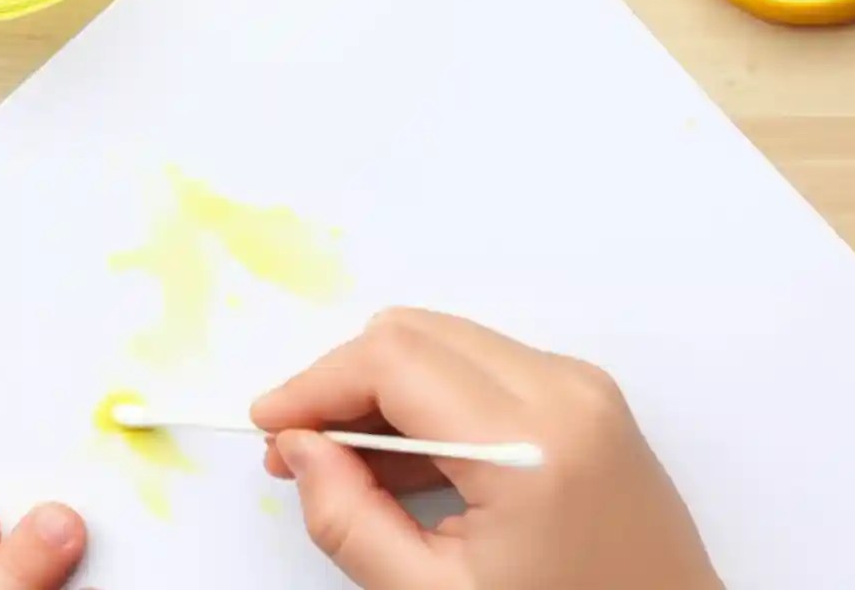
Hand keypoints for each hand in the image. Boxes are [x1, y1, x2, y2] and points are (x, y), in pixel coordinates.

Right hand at [253, 308, 722, 589]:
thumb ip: (349, 519)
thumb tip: (297, 449)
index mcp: (534, 441)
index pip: (393, 360)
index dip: (314, 384)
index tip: (268, 424)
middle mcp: (566, 390)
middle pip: (414, 335)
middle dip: (342, 384)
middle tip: (298, 449)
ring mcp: (583, 390)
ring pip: (444, 345)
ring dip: (380, 391)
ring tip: (341, 465)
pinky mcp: (586, 403)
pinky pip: (481, 370)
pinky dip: (426, 402)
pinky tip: (398, 462)